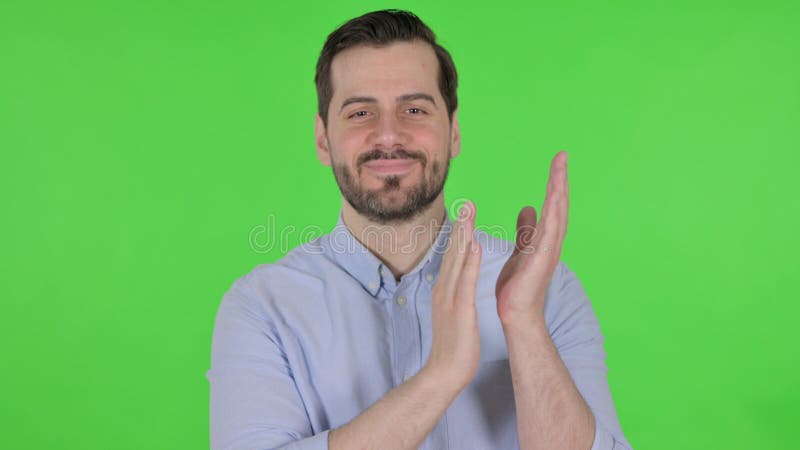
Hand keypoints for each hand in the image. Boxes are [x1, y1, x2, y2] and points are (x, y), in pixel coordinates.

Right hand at [423, 200, 481, 390]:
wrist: (443, 373)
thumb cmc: (453, 346)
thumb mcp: (452, 313)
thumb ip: (454, 294)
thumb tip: (458, 281)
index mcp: (445, 289)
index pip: (453, 256)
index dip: (459, 233)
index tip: (465, 213)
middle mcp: (444, 289)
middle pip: (453, 252)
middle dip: (460, 227)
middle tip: (467, 202)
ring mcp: (450, 298)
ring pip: (457, 261)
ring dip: (464, 236)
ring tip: (470, 214)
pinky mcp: (460, 310)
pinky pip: (466, 282)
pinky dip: (471, 262)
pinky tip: (476, 245)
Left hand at [496, 151, 569, 326]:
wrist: (516, 313)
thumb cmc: (518, 286)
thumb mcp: (521, 250)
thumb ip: (526, 230)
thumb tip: (529, 207)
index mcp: (544, 238)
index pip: (552, 205)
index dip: (555, 183)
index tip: (557, 161)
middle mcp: (550, 242)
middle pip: (558, 205)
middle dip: (560, 180)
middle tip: (562, 155)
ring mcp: (548, 251)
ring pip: (556, 216)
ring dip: (558, 192)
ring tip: (560, 169)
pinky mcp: (541, 261)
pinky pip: (547, 233)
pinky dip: (551, 215)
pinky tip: (552, 199)